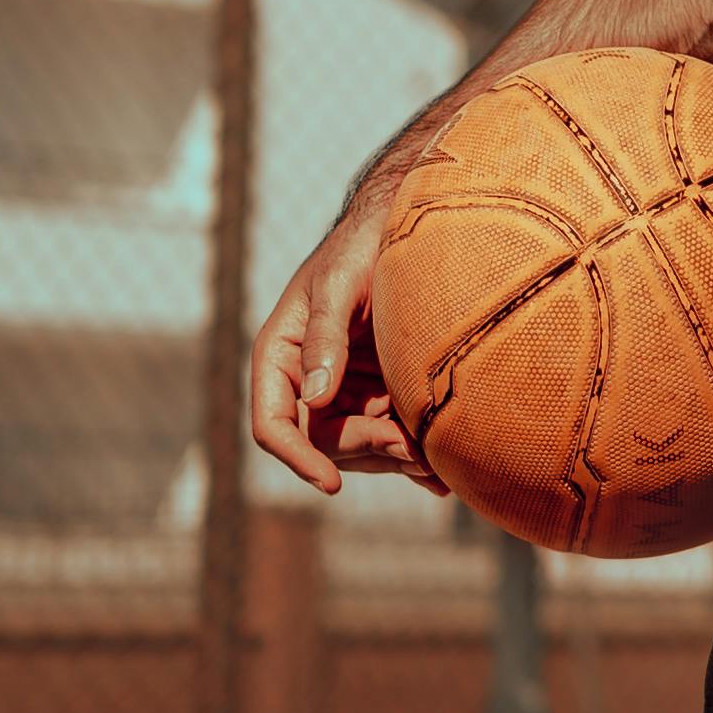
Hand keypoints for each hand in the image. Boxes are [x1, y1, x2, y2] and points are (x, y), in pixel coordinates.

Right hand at [247, 176, 431, 495]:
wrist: (406, 228)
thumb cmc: (362, 247)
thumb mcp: (341, 285)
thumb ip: (326, 336)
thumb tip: (314, 397)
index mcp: (280, 357)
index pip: (272, 424)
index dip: (296, 458)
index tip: (330, 483)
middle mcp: (306, 382)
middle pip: (323, 444)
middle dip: (366, 452)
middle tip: (414, 452)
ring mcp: (343, 392)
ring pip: (360, 449)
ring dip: (394, 460)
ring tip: (436, 464)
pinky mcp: (378, 395)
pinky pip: (389, 437)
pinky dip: (411, 455)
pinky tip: (439, 474)